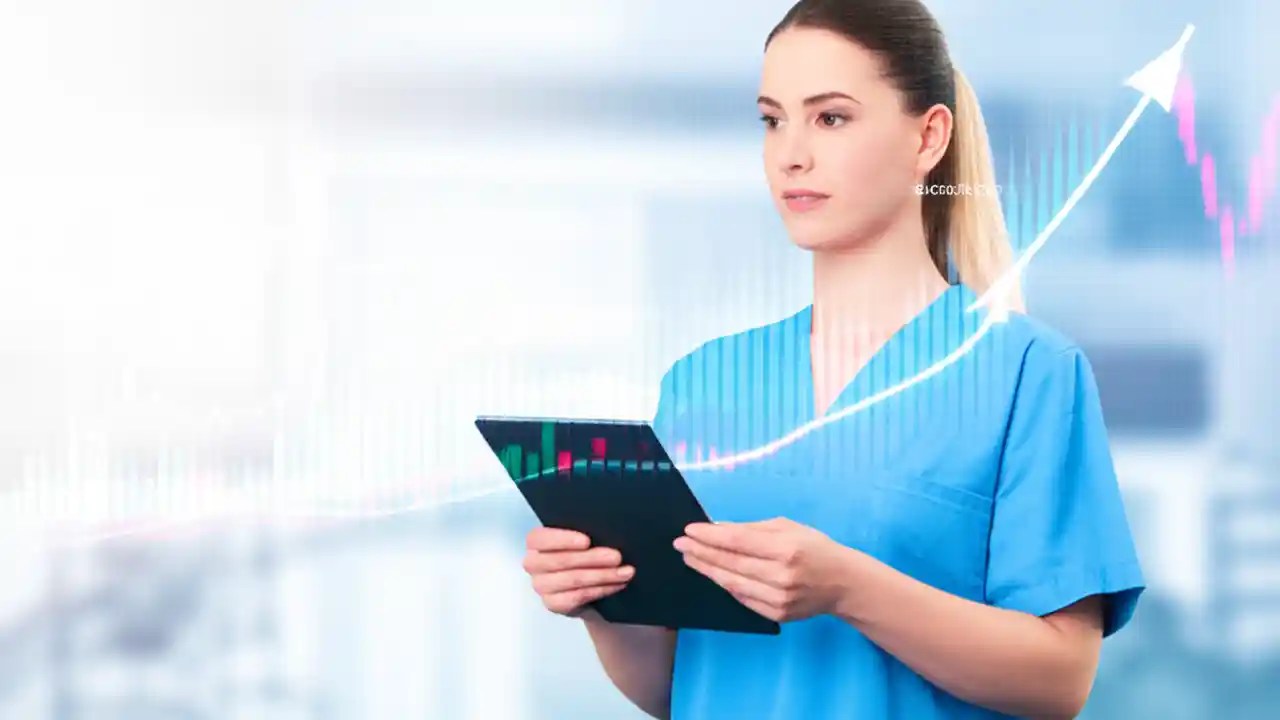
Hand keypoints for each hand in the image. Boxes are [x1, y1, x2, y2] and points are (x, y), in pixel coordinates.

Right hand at [522, 527, 634, 617]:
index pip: (539, 538)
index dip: (563, 540)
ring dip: (603, 575)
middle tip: (616, 557)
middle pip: (561, 560)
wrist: (585, 585)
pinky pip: (579, 596)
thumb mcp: (581, 541)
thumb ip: (585, 536)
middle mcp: (533, 564)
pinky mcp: (552, 603)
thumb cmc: (582, 556)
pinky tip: (618, 584)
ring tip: (625, 572)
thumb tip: (607, 531)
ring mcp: (541, 586)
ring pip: (574, 579)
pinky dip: (602, 589)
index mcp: (535, 542)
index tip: (586, 541)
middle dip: (592, 558)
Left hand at [673, 517, 854, 623]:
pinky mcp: (777, 614)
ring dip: (707, 570)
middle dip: (701, 552)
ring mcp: (779, 598)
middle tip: (680, 544)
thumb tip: (717, 528)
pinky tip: (713, 574)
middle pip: (730, 563)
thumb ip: (752, 529)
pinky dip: (726, 585)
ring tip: (690, 558)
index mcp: (786, 548)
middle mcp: (782, 575)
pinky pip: (742, 598)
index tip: (689, 530)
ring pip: (732, 584)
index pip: (737, 541)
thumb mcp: (788, 527)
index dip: (710, 536)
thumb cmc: (814, 548)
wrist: (842, 583)